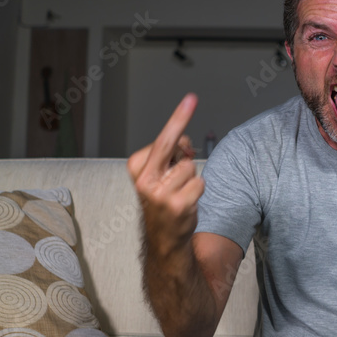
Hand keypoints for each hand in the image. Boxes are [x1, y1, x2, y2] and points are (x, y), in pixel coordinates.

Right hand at [127, 93, 203, 258]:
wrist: (165, 237)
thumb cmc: (165, 200)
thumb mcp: (161, 174)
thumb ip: (172, 154)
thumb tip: (186, 144)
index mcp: (137, 167)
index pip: (162, 138)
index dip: (179, 119)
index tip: (190, 99)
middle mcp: (145, 179)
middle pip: (170, 143)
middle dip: (181, 120)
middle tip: (191, 99)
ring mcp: (160, 193)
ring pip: (190, 167)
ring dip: (192, 178)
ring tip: (181, 191)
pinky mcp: (177, 205)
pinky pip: (199, 184)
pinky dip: (198, 191)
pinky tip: (187, 202)